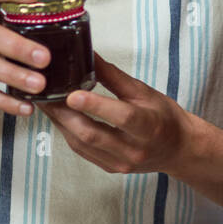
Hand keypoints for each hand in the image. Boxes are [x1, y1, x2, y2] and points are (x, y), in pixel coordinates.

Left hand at [36, 53, 187, 174]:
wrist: (178, 149)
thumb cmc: (163, 116)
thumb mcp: (144, 91)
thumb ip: (113, 76)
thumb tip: (89, 55)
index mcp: (148, 127)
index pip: (120, 117)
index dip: (95, 106)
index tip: (72, 95)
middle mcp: (133, 150)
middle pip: (92, 134)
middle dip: (64, 114)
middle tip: (45, 94)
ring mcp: (120, 163)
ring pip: (81, 144)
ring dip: (61, 123)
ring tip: (46, 103)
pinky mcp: (110, 168)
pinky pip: (82, 151)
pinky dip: (68, 133)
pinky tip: (60, 118)